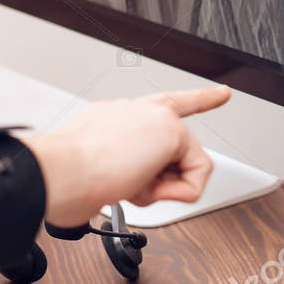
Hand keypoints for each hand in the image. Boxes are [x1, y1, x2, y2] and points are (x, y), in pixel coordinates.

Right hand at [20, 86, 231, 230]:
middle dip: (163, 180)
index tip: (221, 93)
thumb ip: (123, 168)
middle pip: (178, 147)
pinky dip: (175, 191)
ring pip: (185, 165)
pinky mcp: (172, 130)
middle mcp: (134, 111)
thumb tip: (140, 184)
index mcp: (113, 117)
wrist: (62, 172)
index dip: (197, 99)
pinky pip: (196, 174)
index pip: (159, 107)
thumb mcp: (94, 169)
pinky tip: (146, 185)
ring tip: (128, 183)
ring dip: (161, 187)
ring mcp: (153, 117)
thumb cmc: (67, 175)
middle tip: (129, 186)